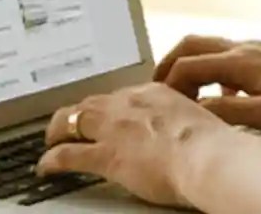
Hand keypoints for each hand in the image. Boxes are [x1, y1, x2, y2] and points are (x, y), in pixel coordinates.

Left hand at [37, 83, 232, 208]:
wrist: (208, 156)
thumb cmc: (215, 146)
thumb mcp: (201, 121)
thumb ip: (186, 122)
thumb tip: (189, 133)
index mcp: (155, 93)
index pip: (122, 96)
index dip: (109, 107)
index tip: (107, 115)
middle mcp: (130, 104)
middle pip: (93, 103)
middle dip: (79, 114)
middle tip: (71, 123)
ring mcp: (115, 128)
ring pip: (73, 120)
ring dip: (59, 130)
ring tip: (52, 139)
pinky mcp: (106, 155)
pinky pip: (68, 154)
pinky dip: (51, 160)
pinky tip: (45, 166)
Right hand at [154, 35, 260, 136]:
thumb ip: (226, 112)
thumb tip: (194, 111)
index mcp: (239, 61)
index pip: (188, 65)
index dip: (168, 84)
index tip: (161, 104)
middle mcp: (244, 47)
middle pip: (192, 44)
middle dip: (169, 64)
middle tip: (157, 88)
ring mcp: (257, 47)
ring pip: (210, 47)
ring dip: (191, 66)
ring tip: (185, 94)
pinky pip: (229, 55)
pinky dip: (213, 70)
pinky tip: (225, 97)